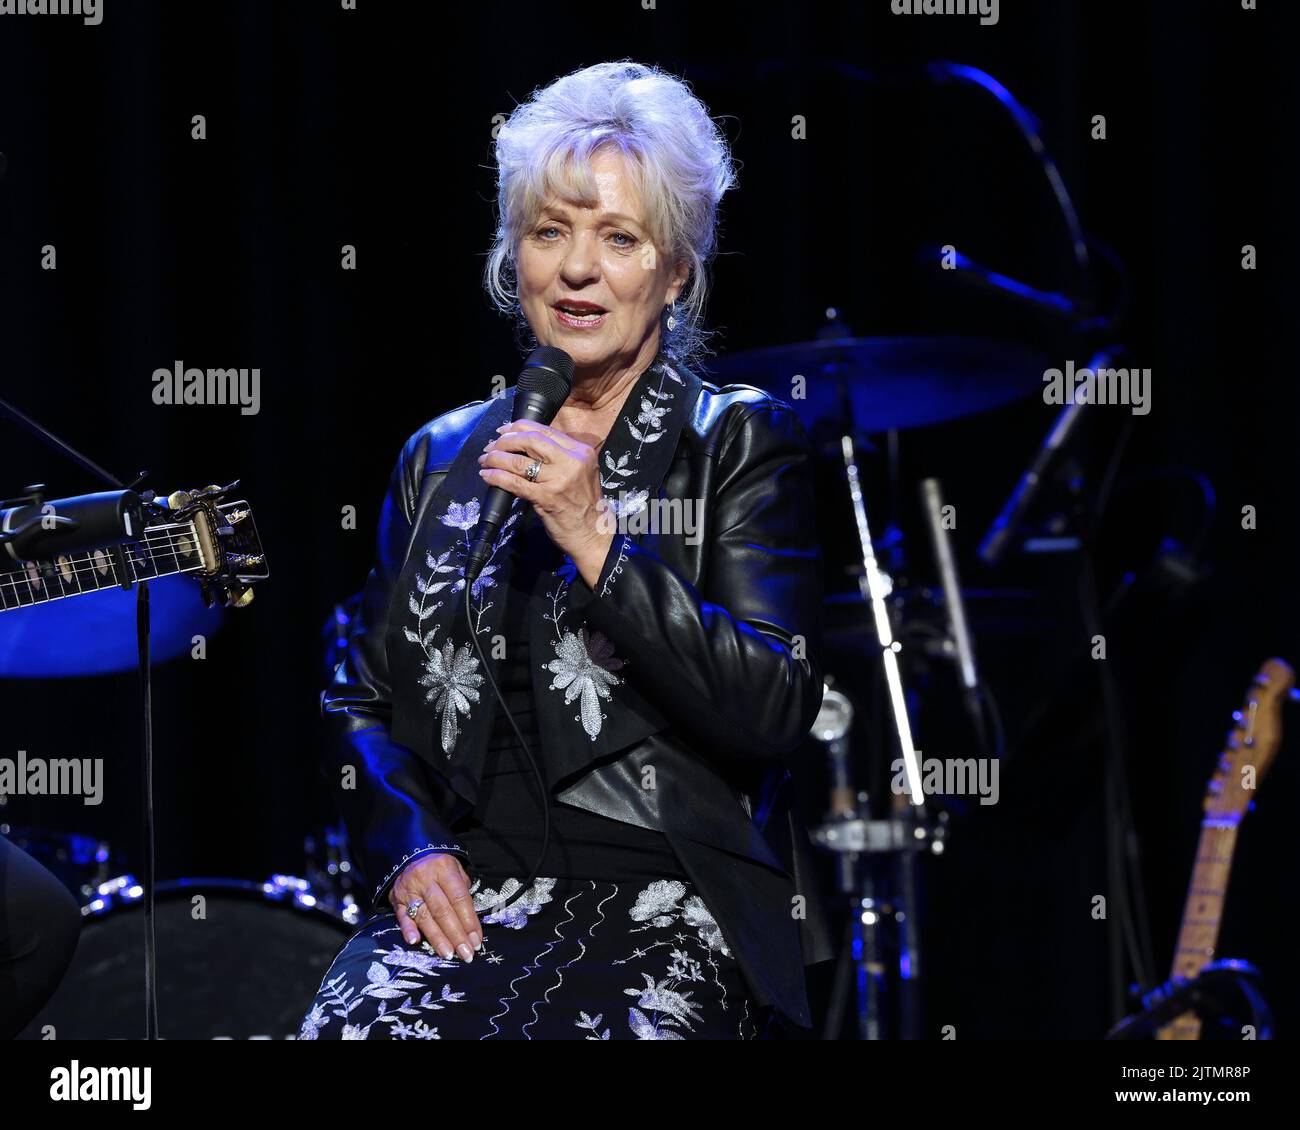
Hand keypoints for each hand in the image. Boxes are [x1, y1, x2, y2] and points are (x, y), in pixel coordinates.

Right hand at [389, 852, 482, 960]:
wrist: (410, 854)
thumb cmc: (439, 867)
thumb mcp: (455, 869)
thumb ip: (462, 891)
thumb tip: (471, 922)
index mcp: (444, 869)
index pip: (460, 899)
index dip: (469, 921)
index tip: (477, 940)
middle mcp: (426, 879)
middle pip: (443, 911)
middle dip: (456, 935)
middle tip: (466, 954)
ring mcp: (410, 890)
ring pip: (425, 917)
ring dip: (437, 938)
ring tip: (448, 954)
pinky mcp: (396, 900)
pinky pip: (402, 916)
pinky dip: (408, 929)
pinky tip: (415, 942)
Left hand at [477, 419, 614, 585]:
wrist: (593, 535)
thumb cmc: (584, 506)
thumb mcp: (580, 473)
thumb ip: (559, 457)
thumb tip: (524, 446)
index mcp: (581, 451)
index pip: (545, 431)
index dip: (519, 427)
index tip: (503, 431)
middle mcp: (572, 461)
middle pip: (530, 440)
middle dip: (505, 441)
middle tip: (491, 446)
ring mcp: (559, 479)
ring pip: (519, 461)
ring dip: (496, 458)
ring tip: (485, 460)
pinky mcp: (546, 497)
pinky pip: (515, 483)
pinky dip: (497, 477)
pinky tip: (487, 476)